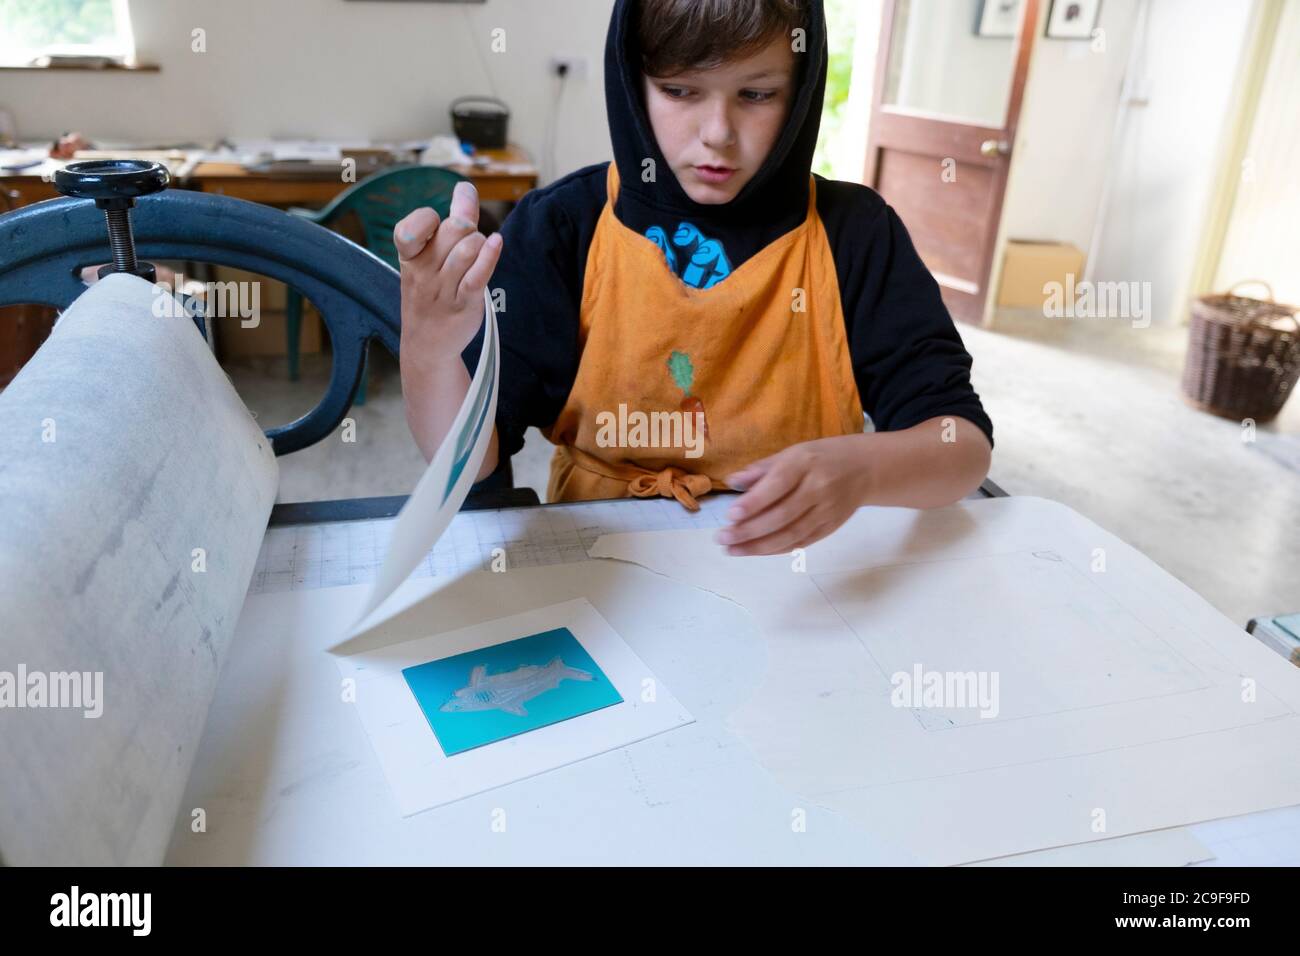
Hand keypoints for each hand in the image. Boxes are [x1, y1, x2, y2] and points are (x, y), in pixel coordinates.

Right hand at [394, 181, 501, 368]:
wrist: (426, 344)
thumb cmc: (430, 294)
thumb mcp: (427, 259)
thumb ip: (449, 223)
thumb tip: (466, 187)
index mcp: (409, 258)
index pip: (410, 227)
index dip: (427, 218)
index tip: (437, 222)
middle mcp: (424, 272)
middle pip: (452, 230)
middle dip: (467, 225)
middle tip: (468, 238)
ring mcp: (444, 289)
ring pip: (467, 249)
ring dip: (480, 243)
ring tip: (479, 251)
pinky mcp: (464, 303)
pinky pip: (477, 275)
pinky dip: (489, 256)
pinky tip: (496, 243)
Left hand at [714, 434, 873, 556]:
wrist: (865, 468)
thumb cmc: (821, 457)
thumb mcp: (793, 453)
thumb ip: (762, 469)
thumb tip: (732, 482)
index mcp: (805, 463)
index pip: (777, 485)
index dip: (754, 503)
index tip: (730, 515)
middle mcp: (818, 488)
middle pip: (782, 515)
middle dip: (749, 530)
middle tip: (723, 538)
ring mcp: (826, 511)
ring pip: (791, 534)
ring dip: (759, 546)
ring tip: (732, 550)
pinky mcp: (830, 527)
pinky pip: (801, 542)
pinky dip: (777, 549)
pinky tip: (755, 551)